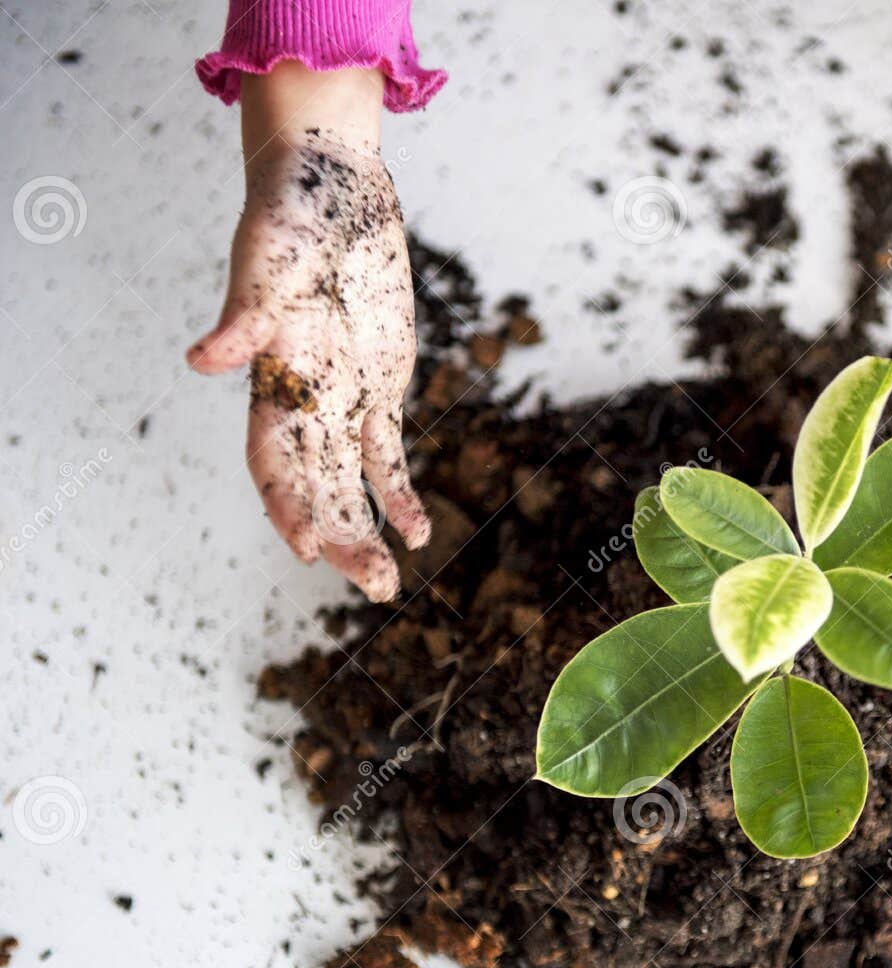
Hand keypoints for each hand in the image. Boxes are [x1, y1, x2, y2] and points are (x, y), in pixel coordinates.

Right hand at [187, 63, 429, 600]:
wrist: (335, 188)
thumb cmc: (293, 214)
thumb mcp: (270, 258)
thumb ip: (245, 315)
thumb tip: (202, 362)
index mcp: (273, 376)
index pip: (272, 458)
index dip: (285, 504)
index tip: (304, 548)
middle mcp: (304, 397)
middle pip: (316, 486)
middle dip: (340, 538)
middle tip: (372, 586)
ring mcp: (343, 397)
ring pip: (351, 483)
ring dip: (366, 532)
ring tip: (387, 584)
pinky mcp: (381, 388)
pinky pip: (386, 455)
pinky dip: (398, 495)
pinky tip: (418, 536)